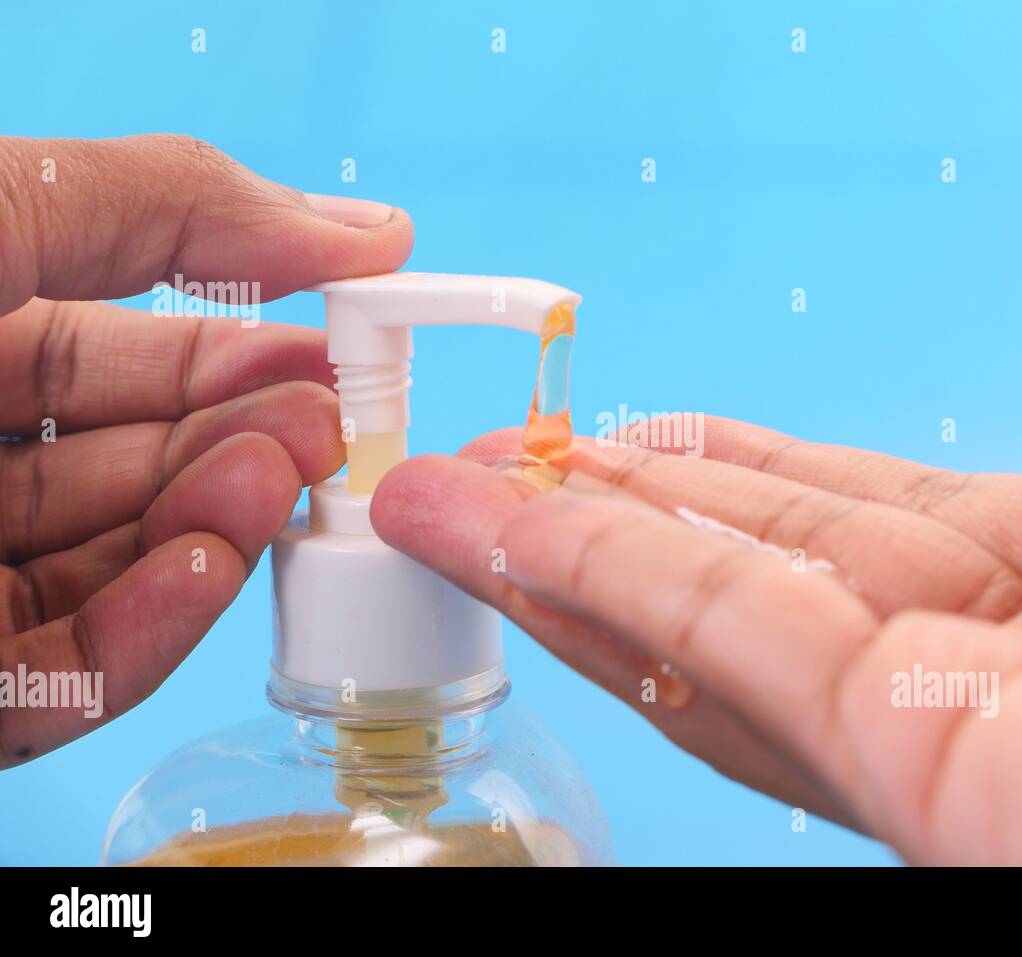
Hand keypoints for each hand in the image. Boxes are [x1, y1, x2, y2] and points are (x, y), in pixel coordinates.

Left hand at [0, 135, 410, 766]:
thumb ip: (175, 208)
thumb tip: (368, 228)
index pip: (137, 363)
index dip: (249, 354)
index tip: (353, 351)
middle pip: (148, 469)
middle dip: (250, 444)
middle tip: (332, 430)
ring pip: (126, 570)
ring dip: (219, 529)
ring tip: (277, 483)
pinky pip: (65, 677)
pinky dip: (150, 630)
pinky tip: (204, 570)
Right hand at [371, 222, 1021, 863]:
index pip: (881, 524)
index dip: (744, 471)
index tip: (640, 431)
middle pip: (779, 576)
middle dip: (630, 516)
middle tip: (504, 462)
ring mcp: (989, 746)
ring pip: (732, 632)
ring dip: (587, 561)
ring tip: (466, 501)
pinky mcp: (961, 788)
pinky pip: (753, 663)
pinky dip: (622, 595)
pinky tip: (519, 540)